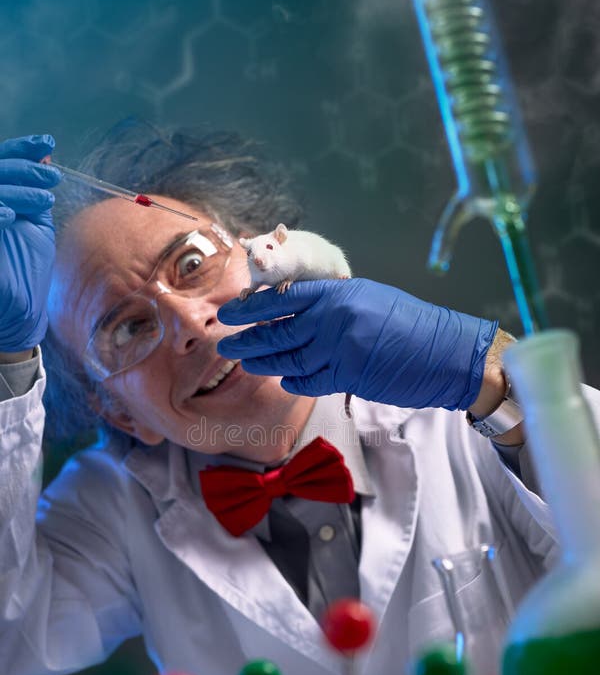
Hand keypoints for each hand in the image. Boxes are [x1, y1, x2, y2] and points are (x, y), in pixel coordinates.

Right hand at [0, 135, 61, 352]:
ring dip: (15, 190)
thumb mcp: (34, 225)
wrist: (18, 312)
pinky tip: (11, 217)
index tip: (48, 144)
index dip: (22, 150)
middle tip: (52, 178)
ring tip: (45, 200)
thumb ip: (34, 193)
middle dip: (23, 169)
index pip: (1, 161)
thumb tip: (45, 158)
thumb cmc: (26, 271)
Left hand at [217, 278, 497, 409]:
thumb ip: (334, 304)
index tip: (229, 311)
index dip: (251, 306)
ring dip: (264, 361)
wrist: (447, 351)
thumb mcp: (370, 299)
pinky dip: (294, 381)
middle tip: (223, 342)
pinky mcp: (349, 376)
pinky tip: (283, 380)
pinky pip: (309, 381)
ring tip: (245, 362)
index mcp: (338, 293)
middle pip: (277, 329)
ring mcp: (340, 348)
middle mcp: (334, 318)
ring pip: (288, 357)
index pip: (283, 297)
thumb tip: (297, 311)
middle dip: (246, 338)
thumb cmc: (412, 324)